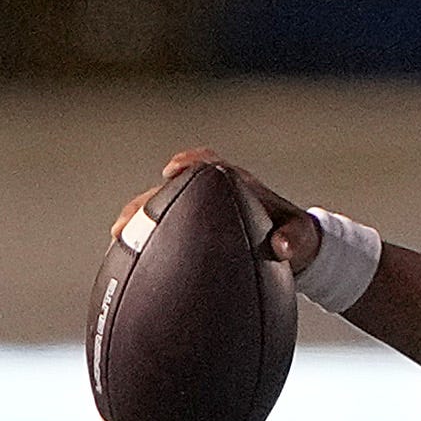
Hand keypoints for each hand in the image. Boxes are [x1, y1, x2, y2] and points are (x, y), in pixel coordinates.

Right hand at [116, 150, 317, 274]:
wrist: (292, 252)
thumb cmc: (297, 239)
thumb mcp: (302, 239)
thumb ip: (295, 240)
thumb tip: (282, 247)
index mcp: (235, 186)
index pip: (208, 164)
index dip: (189, 163)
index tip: (172, 171)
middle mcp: (211, 196)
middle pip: (171, 190)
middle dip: (147, 200)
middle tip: (129, 218)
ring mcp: (198, 214)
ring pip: (161, 209)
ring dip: (138, 220)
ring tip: (117, 237)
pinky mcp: (191, 231)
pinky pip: (164, 230)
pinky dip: (146, 239)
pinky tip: (128, 257)